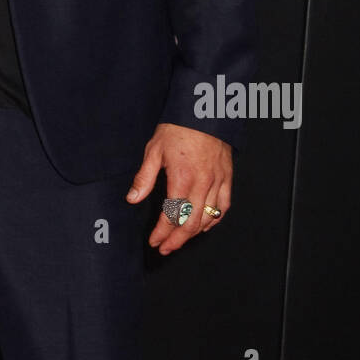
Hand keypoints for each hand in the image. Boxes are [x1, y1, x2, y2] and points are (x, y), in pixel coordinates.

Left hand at [125, 123, 231, 254]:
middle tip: (165, 248)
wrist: (203, 111)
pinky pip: (224, 206)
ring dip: (193, 234)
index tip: (154, 240)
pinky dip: (214, 220)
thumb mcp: (154, 150)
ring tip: (180, 240)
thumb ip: (144, 178)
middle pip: (190, 223)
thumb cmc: (178, 128)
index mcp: (182, 178)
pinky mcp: (227, 178)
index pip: (171, 215)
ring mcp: (217, 182)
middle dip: (176, 240)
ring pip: (208, 218)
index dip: (162, 232)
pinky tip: (205, 225)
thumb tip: (133, 199)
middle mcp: (202, 184)